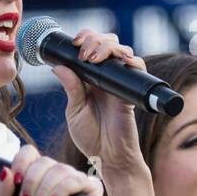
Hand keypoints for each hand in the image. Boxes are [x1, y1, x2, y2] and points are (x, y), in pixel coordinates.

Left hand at [0, 145, 103, 195]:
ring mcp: (74, 179)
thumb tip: (4, 170)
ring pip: (59, 169)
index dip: (21, 163)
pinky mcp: (90, 188)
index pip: (28, 153)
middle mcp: (55, 174)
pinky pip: (76, 179)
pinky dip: (61, 191)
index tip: (17, 181)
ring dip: (45, 190)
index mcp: (36, 175)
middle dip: (31, 184)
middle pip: (43, 161)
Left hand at [57, 29, 147, 172]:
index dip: (85, 39)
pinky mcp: (132, 92)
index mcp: (90, 79)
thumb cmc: (90, 137)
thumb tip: (58, 66)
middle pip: (107, 43)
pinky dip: (132, 61)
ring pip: (122, 51)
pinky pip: (138, 70)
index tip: (74, 42)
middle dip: (95, 39)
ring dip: (108, 47)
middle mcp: (106, 77)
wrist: (107, 157)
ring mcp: (120, 83)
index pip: (90, 48)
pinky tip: (122, 60)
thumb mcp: (75, 111)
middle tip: (82, 52)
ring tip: (93, 58)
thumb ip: (71, 88)